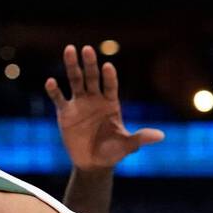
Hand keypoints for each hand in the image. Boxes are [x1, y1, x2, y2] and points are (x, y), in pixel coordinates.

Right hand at [45, 44, 163, 171]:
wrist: (92, 164)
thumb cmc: (112, 153)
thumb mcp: (126, 146)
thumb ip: (140, 138)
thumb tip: (161, 137)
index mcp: (111, 102)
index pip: (111, 85)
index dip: (109, 76)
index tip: (107, 66)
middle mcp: (95, 98)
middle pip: (92, 77)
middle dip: (90, 63)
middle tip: (87, 49)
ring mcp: (79, 104)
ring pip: (75, 80)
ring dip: (72, 66)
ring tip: (69, 50)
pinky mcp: (65, 113)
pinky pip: (59, 99)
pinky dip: (54, 91)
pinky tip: (51, 82)